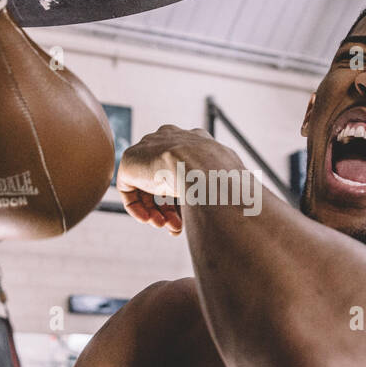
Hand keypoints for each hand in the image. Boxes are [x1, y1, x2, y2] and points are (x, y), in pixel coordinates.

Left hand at [116, 124, 240, 234]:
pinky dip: (138, 209)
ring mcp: (148, 148)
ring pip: (148, 187)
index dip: (186, 197)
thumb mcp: (230, 183)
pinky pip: (128, 189)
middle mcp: (170, 140)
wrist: (203, 167)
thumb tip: (237, 210)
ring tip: (166, 226)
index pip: (184, 171)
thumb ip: (221, 191)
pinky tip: (151, 220)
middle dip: (171, 207)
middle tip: (177, 226)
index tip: (190, 216)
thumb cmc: (224, 179)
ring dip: (157, 211)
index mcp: (195, 141)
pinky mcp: (130, 160)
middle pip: (165, 180)